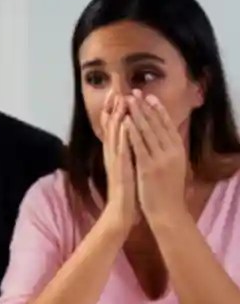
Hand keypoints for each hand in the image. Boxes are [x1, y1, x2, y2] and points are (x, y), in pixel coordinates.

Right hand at [98, 91, 139, 234]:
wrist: (121, 212)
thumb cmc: (127, 194)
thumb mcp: (126, 170)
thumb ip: (125, 157)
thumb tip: (130, 145)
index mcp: (115, 154)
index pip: (114, 129)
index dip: (113, 112)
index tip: (116, 96)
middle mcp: (112, 154)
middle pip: (111, 127)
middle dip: (112, 108)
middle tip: (114, 90)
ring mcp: (115, 160)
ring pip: (115, 133)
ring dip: (117, 116)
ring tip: (119, 99)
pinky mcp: (121, 167)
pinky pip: (121, 146)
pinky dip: (122, 133)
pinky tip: (125, 121)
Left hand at [126, 91, 189, 228]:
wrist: (167, 212)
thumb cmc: (166, 191)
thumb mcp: (171, 167)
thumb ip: (168, 152)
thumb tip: (164, 138)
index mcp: (177, 151)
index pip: (167, 125)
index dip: (158, 110)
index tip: (149, 96)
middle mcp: (170, 152)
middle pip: (156, 124)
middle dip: (145, 107)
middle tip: (135, 91)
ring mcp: (160, 159)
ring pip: (147, 131)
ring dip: (137, 114)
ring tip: (128, 99)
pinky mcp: (148, 167)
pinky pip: (139, 146)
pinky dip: (133, 132)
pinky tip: (127, 121)